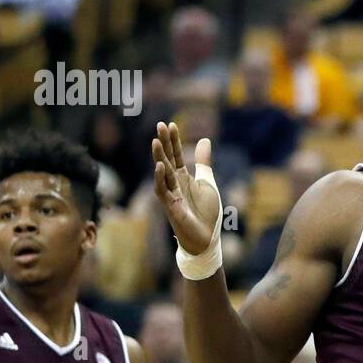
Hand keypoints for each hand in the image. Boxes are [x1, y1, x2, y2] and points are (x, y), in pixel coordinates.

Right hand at [151, 121, 219, 255]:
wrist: (206, 238)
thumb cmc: (205, 212)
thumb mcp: (207, 181)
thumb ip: (203, 162)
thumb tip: (205, 139)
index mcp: (182, 177)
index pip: (176, 154)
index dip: (173, 140)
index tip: (170, 124)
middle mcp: (174, 183)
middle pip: (167, 159)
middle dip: (163, 143)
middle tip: (159, 125)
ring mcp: (171, 194)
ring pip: (162, 173)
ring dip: (158, 157)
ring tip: (155, 140)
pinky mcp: (170, 206)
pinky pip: (162, 190)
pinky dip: (160, 178)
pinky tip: (161, 165)